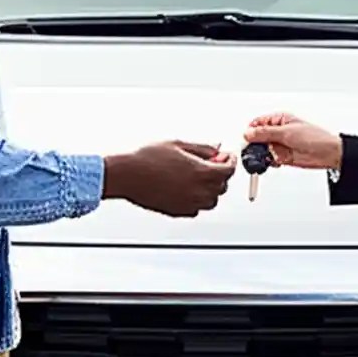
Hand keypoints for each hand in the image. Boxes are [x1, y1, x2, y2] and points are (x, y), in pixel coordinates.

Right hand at [103, 141, 235, 216]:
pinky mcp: (178, 212)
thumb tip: (216, 149)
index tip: (226, 156)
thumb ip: (202, 148)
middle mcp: (199, 191)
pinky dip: (197, 200)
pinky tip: (186, 188)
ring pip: (211, 200)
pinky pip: (196, 208)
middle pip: (222, 186)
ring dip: (210, 189)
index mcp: (202, 173)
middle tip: (212, 163)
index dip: (230, 161)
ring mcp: (189, 204)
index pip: (229, 170)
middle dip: (220, 174)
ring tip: (198, 177)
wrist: (127, 175)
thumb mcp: (179, 144)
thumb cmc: (148, 158)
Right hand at [243, 113, 341, 169]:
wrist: (327, 154)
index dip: (252, 130)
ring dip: (262, 154)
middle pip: (258, 137)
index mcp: (280, 120)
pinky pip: (270, 159)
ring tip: (267, 156)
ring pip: (263, 149)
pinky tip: (273, 161)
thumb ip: (266, 133)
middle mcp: (278, 131)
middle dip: (255, 144)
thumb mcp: (286, 132)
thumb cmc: (315, 138)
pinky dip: (269, 162)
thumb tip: (249, 133)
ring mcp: (280, 144)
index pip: (258, 123)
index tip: (248, 138)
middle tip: (255, 150)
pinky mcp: (282, 157)